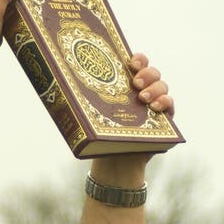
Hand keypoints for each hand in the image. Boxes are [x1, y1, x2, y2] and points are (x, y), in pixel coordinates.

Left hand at [89, 54, 174, 187]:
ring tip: (142, 98)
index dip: (139, 59)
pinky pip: (170, 105)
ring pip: (162, 86)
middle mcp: (144, 91)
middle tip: (135, 82)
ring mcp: (156, 104)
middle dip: (147, 74)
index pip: (138, 64)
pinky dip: (165, 103)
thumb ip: (84, 102)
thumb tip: (52, 87)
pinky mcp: (165, 120)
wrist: (115, 164)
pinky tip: (155, 107)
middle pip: (152, 73)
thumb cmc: (102, 138)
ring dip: (155, 89)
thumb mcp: (92, 117)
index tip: (131, 62)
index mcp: (127, 86)